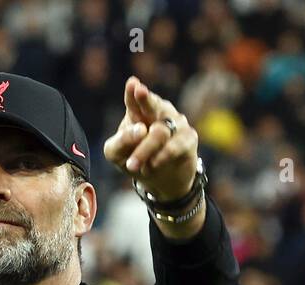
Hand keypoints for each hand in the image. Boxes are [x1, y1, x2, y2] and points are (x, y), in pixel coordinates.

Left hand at [103, 75, 197, 202]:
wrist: (160, 180)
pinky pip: (173, 147)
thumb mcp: (116, 154)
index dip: (133, 92)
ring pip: (159, 132)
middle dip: (145, 98)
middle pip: (153, 104)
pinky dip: (161, 157)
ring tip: (132, 165)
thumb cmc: (135, 159)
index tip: (132, 84)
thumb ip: (121, 142)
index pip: (134, 101)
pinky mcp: (188, 139)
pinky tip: (151, 165)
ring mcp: (176, 124)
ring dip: (144, 150)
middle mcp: (159, 113)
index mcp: (138, 112)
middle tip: (139, 91)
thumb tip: (139, 130)